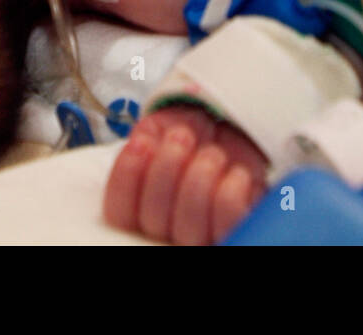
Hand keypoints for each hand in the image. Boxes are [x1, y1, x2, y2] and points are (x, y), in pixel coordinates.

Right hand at [103, 104, 266, 244]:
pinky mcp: (239, 233)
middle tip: (181, 136)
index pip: (119, 210)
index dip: (127, 176)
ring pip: (188, 230)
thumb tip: (146, 138)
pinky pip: (229, 229)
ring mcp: (201, 238)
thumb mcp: (169, 124)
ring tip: (211, 153)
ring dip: (199, 180)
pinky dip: (230, 197)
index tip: (142, 142)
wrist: (243, 138)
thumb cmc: (200, 136)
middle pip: (152, 219)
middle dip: (166, 170)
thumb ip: (151, 132)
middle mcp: (166, 232)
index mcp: (141, 207)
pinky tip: (235, 173)